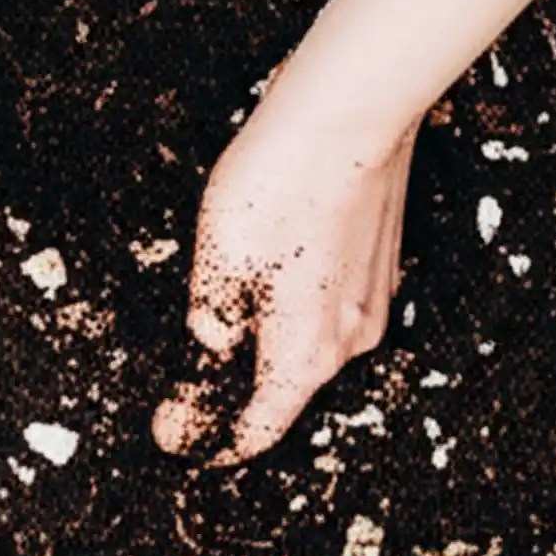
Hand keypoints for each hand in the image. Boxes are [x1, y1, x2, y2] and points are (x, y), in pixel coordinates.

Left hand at [152, 104, 417, 465]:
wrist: (349, 114)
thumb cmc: (279, 186)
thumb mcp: (218, 269)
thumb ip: (208, 336)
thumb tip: (198, 383)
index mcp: (305, 355)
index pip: (259, 427)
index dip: (213, 441)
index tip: (178, 439)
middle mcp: (349, 341)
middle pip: (284, 388)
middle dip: (233, 394)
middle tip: (186, 389)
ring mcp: (370, 301)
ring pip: (306, 346)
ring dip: (262, 348)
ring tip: (217, 333)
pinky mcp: (377, 265)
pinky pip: (326, 309)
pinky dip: (289, 313)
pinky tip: (263, 282)